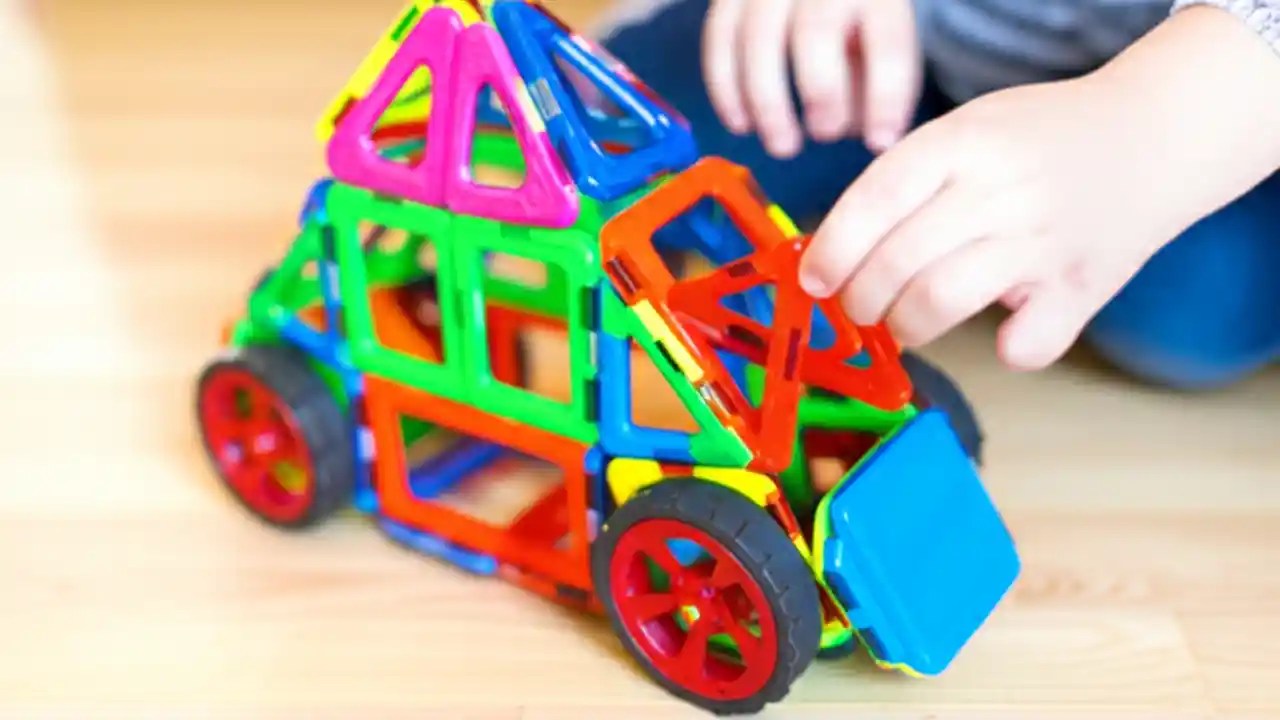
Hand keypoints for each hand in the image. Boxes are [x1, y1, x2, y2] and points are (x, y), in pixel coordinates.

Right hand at [702, 0, 922, 157]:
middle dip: (821, 94)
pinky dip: (726, 89)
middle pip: (817, 30)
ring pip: (758, 38)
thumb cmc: (851, 19)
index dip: (885, 97)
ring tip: (782, 145)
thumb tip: (871, 134)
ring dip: (767, 102)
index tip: (879, 142)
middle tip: (824, 135)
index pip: (886, 40)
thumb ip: (876, 81)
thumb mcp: (880, 40)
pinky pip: (719, 38)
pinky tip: (741, 124)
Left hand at [797, 75, 1197, 370]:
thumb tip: (829, 253)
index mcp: (962, 143)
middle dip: (858, 300)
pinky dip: (1005, 350)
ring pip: (939, 303)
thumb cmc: (1036, 141)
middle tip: (857, 306)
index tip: (813, 281)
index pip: (875, 202)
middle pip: (896, 262)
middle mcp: (1000, 191)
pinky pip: (1026, 345)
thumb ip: (905, 180)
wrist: (1151, 139)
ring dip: (905, 327)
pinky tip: (1000, 332)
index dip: (832, 250)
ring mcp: (1041, 242)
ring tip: (904, 323)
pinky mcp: (1079, 290)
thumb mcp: (966, 129)